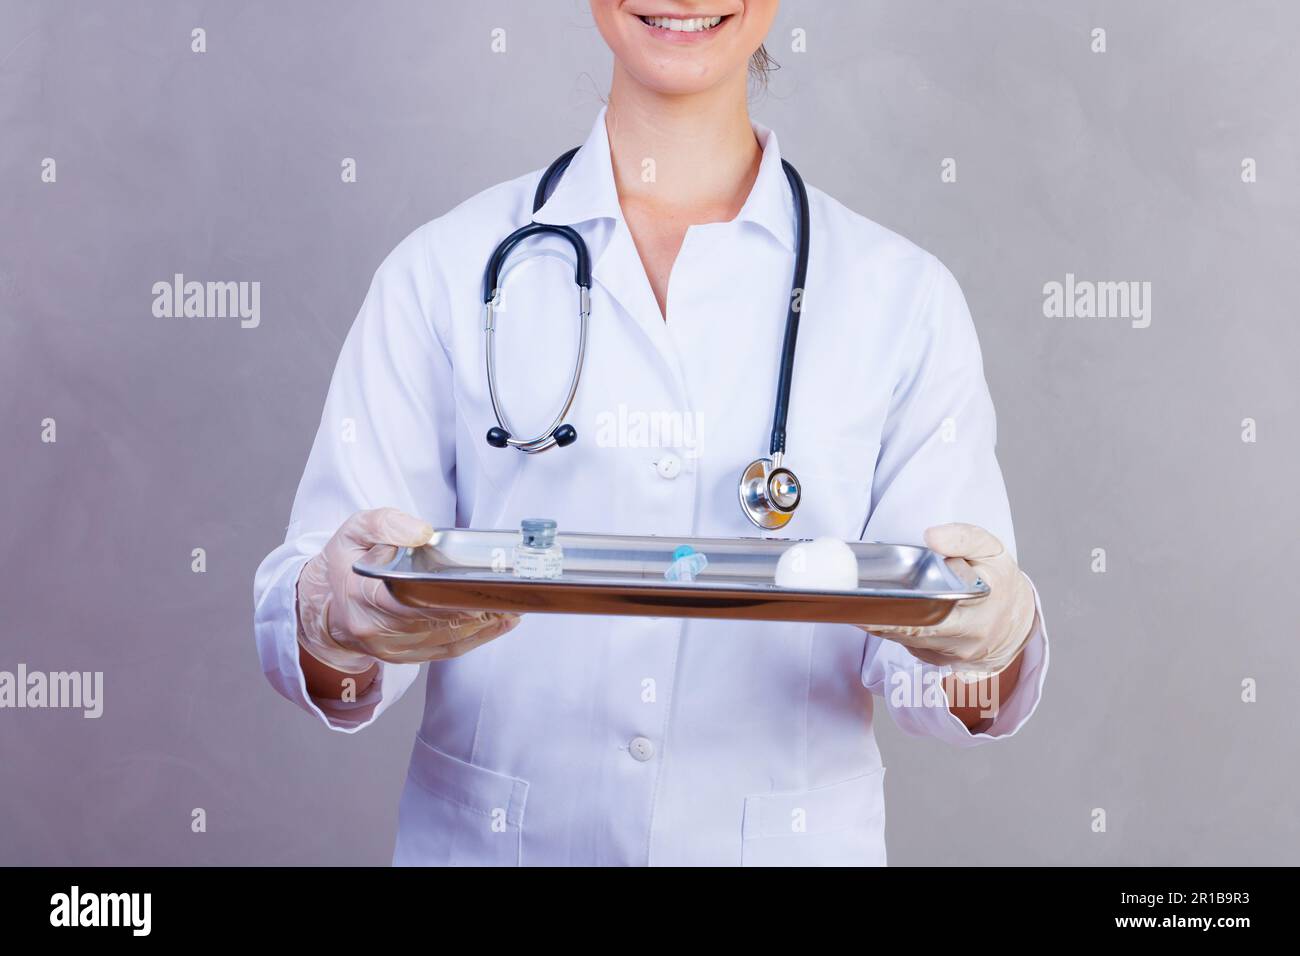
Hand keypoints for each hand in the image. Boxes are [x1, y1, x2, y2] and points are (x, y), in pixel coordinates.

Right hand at [296, 508, 519, 672]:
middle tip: (509, 593)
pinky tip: (500, 622)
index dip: (445, 598)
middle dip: (474, 608)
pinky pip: (446, 650)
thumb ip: (386, 524)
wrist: (325, 602)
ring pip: (446, 639)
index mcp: (361, 595)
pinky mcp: (403, 658)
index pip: (408, 601)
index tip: (477, 589)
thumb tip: (422, 533)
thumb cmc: (347, 561)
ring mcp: (390, 648)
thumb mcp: (355, 530)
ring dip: (483, 624)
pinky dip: (477, 637)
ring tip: (513, 605)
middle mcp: (375, 629)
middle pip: (434, 621)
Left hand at [862, 523, 1034, 681]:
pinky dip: (892, 628)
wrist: (1014, 618)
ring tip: (857, 602)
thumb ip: (963, 537)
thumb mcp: (991, 550)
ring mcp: (948, 655)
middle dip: (880, 618)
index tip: (869, 604)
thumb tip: (932, 536)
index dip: (899, 615)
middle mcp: (964, 641)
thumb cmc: (998, 579)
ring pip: (904, 640)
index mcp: (979, 614)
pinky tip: (879, 611)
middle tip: (850, 602)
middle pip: (911, 633)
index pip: (933, 619)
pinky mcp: (936, 660)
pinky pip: (907, 645)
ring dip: (881, 622)